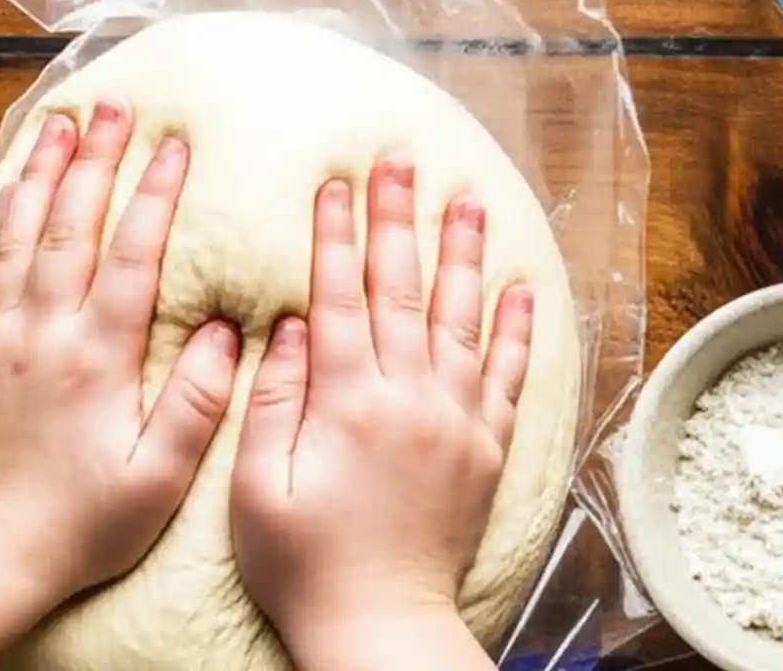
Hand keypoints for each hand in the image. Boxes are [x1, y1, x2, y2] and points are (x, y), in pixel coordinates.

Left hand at [0, 103, 239, 600]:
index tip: (176, 146)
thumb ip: (196, 400)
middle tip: (114, 105)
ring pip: (17, 233)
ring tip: (58, 122)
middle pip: (70, 224)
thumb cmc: (87, 519)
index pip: (131, 254)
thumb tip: (222, 328)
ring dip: (40, 172)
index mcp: (96, 356)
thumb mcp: (161, 475)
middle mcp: (41, 331)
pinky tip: (9, 190)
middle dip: (95, 158)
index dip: (155, 194)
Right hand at [230, 160, 534, 663]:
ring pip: (463, 320)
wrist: (379, 623)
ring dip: (465, 255)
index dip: (335, 235)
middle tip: (401, 160)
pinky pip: (508, 377)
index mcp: (348, 402)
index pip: (340, 297)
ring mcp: (455, 421)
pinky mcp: (486, 448)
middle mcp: (410, 398)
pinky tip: (523, 289)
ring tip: (468, 200)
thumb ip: (276, 400)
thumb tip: (293, 324)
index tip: (335, 182)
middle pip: (404, 291)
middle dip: (399, 219)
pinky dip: (517, 331)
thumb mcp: (259, 488)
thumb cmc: (304, 563)